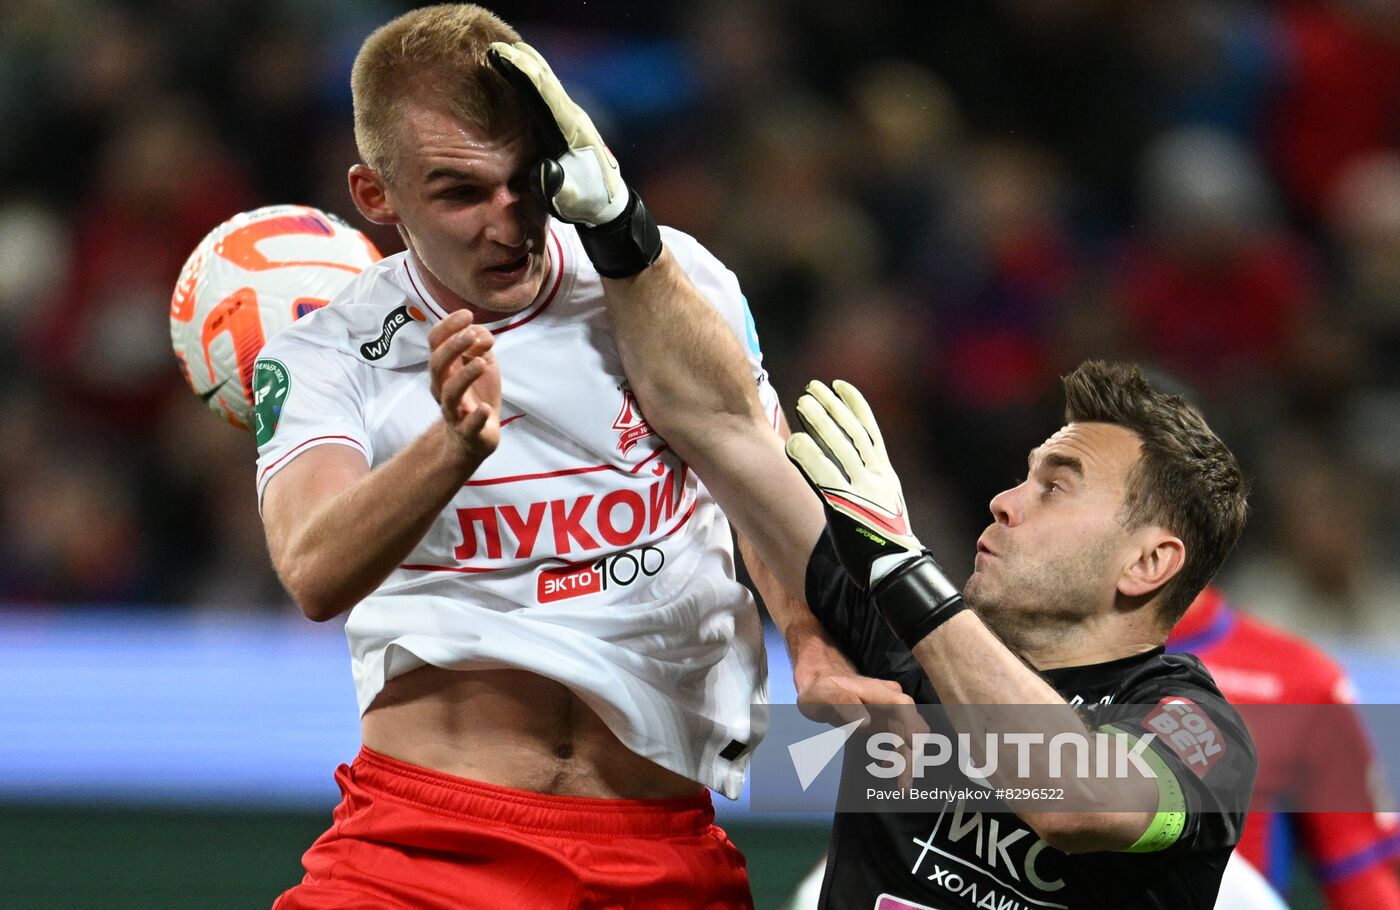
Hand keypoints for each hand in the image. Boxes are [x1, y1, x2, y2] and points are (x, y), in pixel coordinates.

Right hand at [428, 310, 500, 457]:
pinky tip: (485, 408)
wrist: (478, 434)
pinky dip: (476, 416)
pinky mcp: (468, 431)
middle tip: (471, 335)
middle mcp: (443, 387)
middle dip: (452, 348)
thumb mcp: (483, 362)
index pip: (436, 342)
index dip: (448, 326)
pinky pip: (468, 425)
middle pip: (437, 365)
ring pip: (450, 393)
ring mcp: (454, 410)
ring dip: (464, 376)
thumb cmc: (477, 392)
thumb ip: (480, 343)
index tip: (467, 314)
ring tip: (481, 362)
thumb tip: (480, 333)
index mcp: (445, 367)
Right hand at [487, 40, 661, 277]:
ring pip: (549, 84)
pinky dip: (535, 78)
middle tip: (499, 45)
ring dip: (530, 66)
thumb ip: (555, 188)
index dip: (524, 73)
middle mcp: (575, 119)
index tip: (503, 55)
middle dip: (524, 61)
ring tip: (508, 49)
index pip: (546, 95)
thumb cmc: (589, 203)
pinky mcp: (569, 123)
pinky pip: (549, 94)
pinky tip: (524, 70)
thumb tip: (542, 169)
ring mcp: (574, 118)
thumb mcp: (571, 202)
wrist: (610, 204)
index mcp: (572, 133)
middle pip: (547, 81)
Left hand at [785, 380, 920, 586]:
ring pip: (841, 446)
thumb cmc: (885, 543)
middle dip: (833, 407)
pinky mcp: (845, 507)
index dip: (855, 405)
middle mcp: (876, 478)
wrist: (897, 571)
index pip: (870, 431)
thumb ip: (868, 485)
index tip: (840, 386)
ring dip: (821, 421)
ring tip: (804, 401)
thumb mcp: (882, 506)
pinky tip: (794, 441)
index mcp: (885, 476)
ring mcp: (862, 490)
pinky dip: (810, 456)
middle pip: (853, 432)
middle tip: (813, 387)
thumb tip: (850, 474)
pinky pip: (825, 475)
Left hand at [791, 635, 926, 790]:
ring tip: (902, 786)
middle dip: (912, 755)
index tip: (914, 746)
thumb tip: (866, 722)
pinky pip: (901, 742)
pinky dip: (899, 757)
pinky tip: (886, 767)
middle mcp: (892, 701)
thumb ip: (845, 704)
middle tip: (904, 783)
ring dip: (908, 761)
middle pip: (911, 726)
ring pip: (909, 738)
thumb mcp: (826, 695)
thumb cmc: (823, 689)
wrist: (822, 684)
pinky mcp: (889, 724)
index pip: (902, 706)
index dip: (911, 725)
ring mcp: (893, 713)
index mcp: (879, 692)